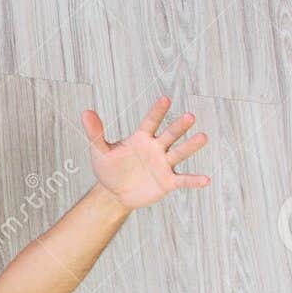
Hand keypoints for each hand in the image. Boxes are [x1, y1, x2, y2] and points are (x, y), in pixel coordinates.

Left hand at [82, 98, 209, 208]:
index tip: (165, 99)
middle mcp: (156, 148)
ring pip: (179, 153)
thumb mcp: (99, 152)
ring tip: (202, 137)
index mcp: (141, 138)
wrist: (114, 193)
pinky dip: (194, 180)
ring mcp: (163, 164)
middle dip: (178, 127)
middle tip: (189, 116)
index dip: (157, 111)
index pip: (150, 121)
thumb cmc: (108, 169)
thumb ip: (95, 133)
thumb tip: (85, 112)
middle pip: (169, 134)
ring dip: (190, 146)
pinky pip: (183, 180)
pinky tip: (206, 180)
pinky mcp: (167, 181)